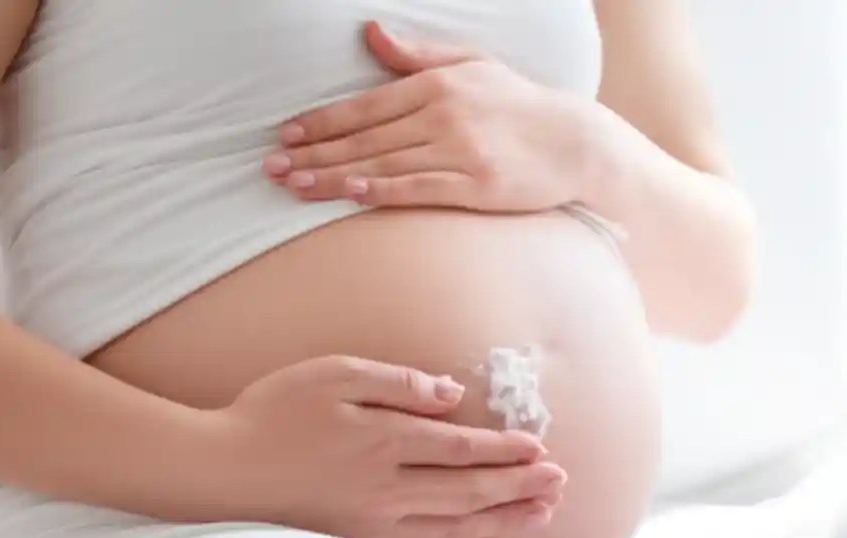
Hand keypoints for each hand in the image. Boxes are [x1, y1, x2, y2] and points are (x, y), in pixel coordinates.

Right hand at [207, 355, 564, 537]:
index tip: (539, 449)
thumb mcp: (333, 374)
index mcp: (385, 440)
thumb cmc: (271, 412)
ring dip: (504, 519)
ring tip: (542, 513)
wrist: (216, 472)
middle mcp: (387, 487)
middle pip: (469, 490)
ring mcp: (373, 523)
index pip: (463, 448)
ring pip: (455, 525)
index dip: (506, 450)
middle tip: (560, 483)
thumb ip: (398, 383)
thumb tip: (452, 396)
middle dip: (520, 486)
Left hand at [263, 21, 595, 211]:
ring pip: (383, 163)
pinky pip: (419, 188)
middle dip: (313, 153)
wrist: (576, 141)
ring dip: (333, 176)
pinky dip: (382, 190)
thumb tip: (370, 32)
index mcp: (437, 85)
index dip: (320, 121)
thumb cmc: (519, 104)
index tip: (285, 134)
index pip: (365, 105)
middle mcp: (444, 115)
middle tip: (271, 168)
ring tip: (294, 187)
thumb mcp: (472, 65)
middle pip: (364, 137)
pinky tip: (351, 195)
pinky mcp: (477, 186)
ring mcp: (460, 151)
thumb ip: (417, 56)